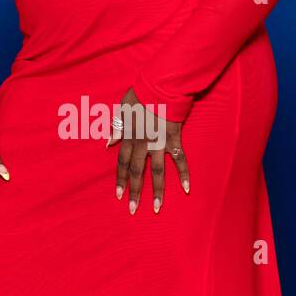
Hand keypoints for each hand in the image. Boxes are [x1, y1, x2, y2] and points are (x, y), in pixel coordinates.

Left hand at [107, 88, 189, 214]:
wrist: (161, 86)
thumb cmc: (140, 94)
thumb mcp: (122, 108)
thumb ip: (116, 126)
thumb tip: (108, 143)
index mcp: (129, 136)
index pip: (122, 163)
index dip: (120, 179)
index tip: (118, 195)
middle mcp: (143, 143)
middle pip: (137, 172)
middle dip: (135, 192)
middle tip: (133, 209)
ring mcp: (160, 143)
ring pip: (157, 171)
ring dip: (157, 191)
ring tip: (156, 208)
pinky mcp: (175, 139)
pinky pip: (180, 160)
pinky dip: (184, 174)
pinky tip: (186, 189)